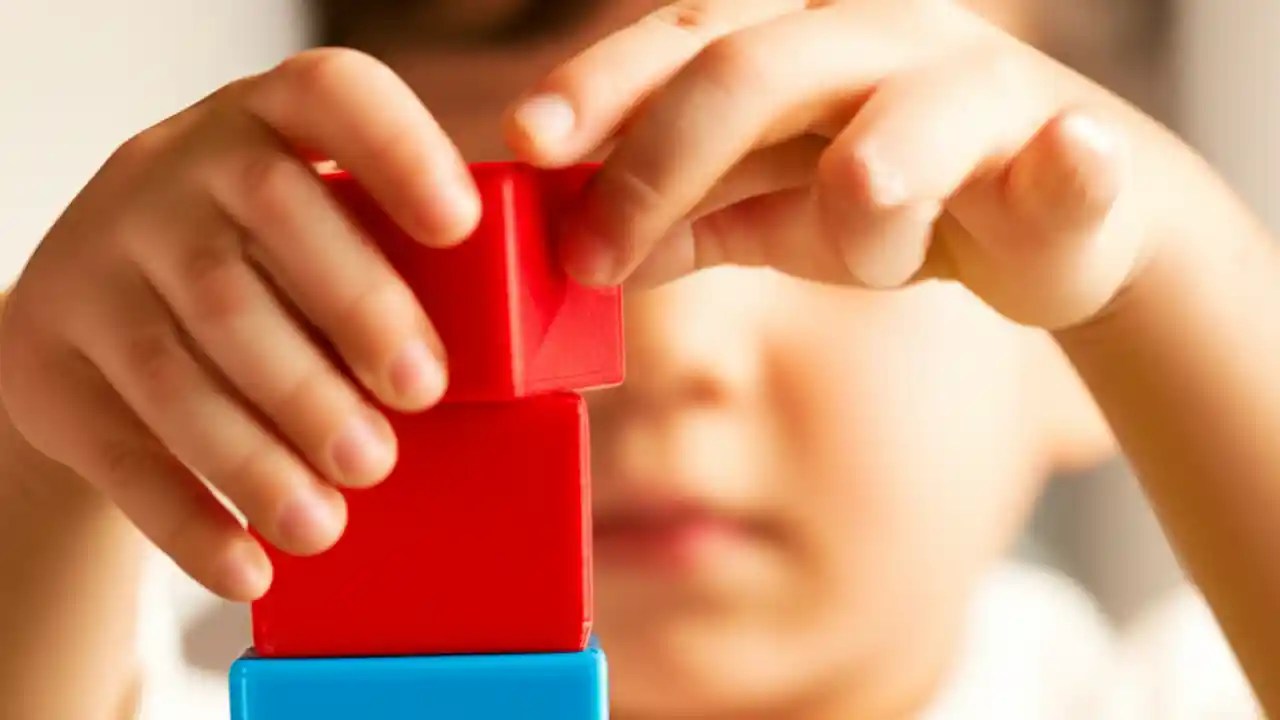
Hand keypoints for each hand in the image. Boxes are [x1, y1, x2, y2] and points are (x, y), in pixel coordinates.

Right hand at [0, 49, 479, 599]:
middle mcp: (175, 174)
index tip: (461, 224)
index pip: (331, 93)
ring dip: (268, 449)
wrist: (94, 313)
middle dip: (356, 316)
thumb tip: (529, 362)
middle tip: (420, 396)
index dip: (398, 149)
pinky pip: (122, 446)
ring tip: (334, 516)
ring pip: (187, 357)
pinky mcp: (48, 360)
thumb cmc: (262, 272)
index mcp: (266, 124)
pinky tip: (250, 564)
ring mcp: (100, 260)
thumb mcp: (317, 233)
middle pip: (269, 225)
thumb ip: (402, 268)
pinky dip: (190, 518)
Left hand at [506, 0, 1149, 329]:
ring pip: (914, 112)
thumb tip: (579, 249)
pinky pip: (1075, 158)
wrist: (1043, 229)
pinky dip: (1074, 163)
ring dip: (882, 159)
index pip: (683, 43)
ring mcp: (978, 92)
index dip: (605, 86)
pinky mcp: (1070, 160)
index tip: (530, 142)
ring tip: (858, 188)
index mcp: (797, 43)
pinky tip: (1074, 157)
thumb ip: (685, 219)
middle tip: (600, 239)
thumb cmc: (892, 205)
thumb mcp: (769, 214)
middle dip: (672, 147)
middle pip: (760, 66)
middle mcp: (879, 44)